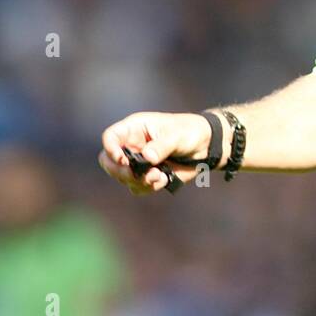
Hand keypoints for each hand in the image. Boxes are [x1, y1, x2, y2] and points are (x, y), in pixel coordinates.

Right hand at [98, 111, 212, 195]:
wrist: (206, 147)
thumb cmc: (191, 131)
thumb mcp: (178, 135)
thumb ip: (162, 146)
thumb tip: (147, 158)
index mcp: (135, 128)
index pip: (111, 137)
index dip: (110, 149)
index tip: (122, 159)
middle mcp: (132, 145)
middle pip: (108, 161)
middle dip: (120, 171)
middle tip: (136, 174)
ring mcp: (138, 162)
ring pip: (122, 177)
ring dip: (138, 181)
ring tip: (159, 176)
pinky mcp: (147, 176)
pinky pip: (138, 187)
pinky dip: (149, 187)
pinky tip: (164, 179)